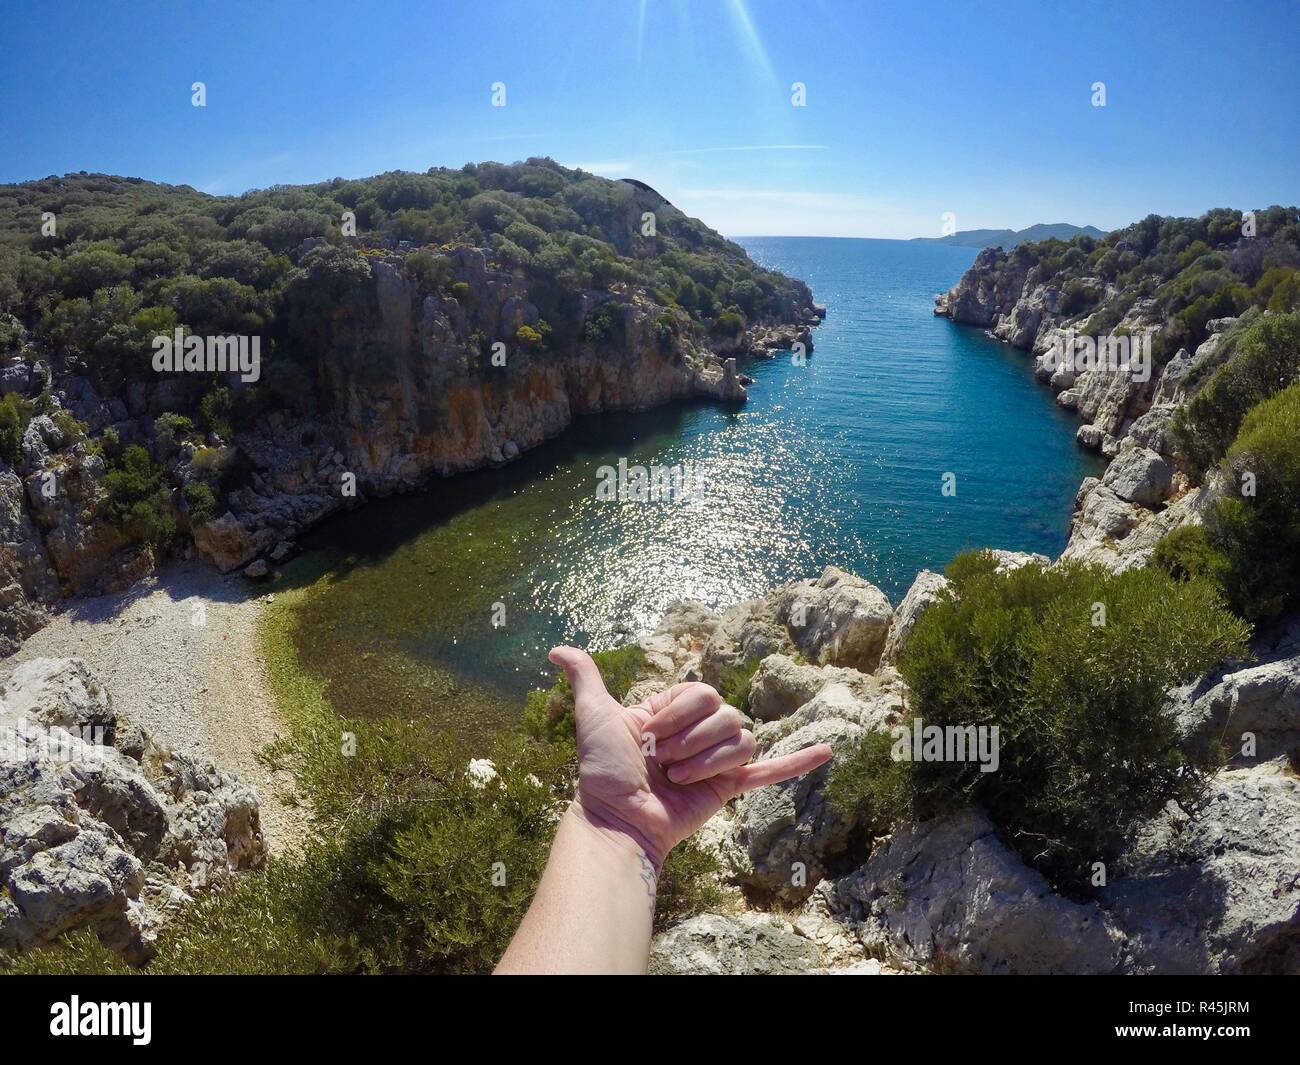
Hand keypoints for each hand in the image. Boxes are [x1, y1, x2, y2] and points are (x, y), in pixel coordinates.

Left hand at [549, 646, 832, 868]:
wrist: (620, 820)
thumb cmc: (603, 771)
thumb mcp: (594, 716)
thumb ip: (585, 679)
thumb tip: (557, 650)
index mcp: (672, 713)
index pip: (701, 692)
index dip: (677, 713)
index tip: (646, 736)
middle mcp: (698, 733)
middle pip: (725, 713)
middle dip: (693, 737)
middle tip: (663, 761)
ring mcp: (716, 760)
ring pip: (741, 738)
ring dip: (709, 760)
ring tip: (680, 779)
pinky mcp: (729, 788)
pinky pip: (770, 770)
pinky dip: (797, 761)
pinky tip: (826, 751)